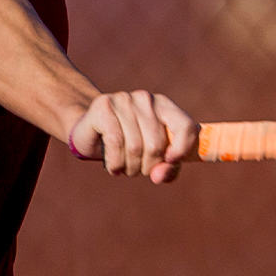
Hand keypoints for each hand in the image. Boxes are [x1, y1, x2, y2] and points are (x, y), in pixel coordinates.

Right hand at [68, 91, 198, 182]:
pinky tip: (112, 167)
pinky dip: (115, 163)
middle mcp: (145, 99)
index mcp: (164, 106)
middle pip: (157, 144)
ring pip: (135, 146)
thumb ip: (167, 169)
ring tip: (124, 168)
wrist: (89, 134)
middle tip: (138, 171)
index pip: (186, 126)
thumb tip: (159, 176)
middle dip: (148, 167)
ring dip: (130, 168)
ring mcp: (123, 100)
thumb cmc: (127, 147)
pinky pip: (116, 142)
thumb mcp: (152, 160)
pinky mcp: (103, 106)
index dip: (182, 149)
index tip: (170, 161)